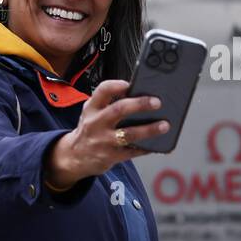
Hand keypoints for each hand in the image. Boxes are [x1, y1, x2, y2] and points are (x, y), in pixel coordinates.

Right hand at [45, 80, 167, 188]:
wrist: (75, 156)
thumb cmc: (90, 129)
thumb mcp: (91, 112)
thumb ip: (108, 103)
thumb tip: (138, 95)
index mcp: (92, 108)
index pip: (102, 91)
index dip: (116, 85)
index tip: (130, 84)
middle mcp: (96, 123)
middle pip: (119, 110)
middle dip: (140, 104)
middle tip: (157, 102)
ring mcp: (103, 141)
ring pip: (129, 133)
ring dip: (149, 129)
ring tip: (164, 125)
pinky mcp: (111, 156)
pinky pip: (132, 152)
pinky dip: (146, 148)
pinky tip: (156, 144)